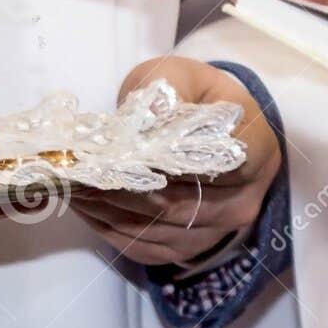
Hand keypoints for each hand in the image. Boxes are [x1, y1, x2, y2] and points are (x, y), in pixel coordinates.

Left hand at [71, 58, 280, 266]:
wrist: (206, 127)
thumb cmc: (193, 97)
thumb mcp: (179, 76)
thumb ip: (165, 91)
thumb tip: (150, 116)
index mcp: (255, 148)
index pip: (217, 161)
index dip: (167, 158)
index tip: (124, 148)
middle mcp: (244, 199)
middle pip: (178, 201)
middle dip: (122, 187)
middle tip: (77, 170)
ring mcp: (217, 232)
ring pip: (156, 228)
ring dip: (108, 209)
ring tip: (71, 184)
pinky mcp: (188, 250)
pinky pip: (144, 247)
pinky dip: (109, 228)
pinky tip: (84, 204)